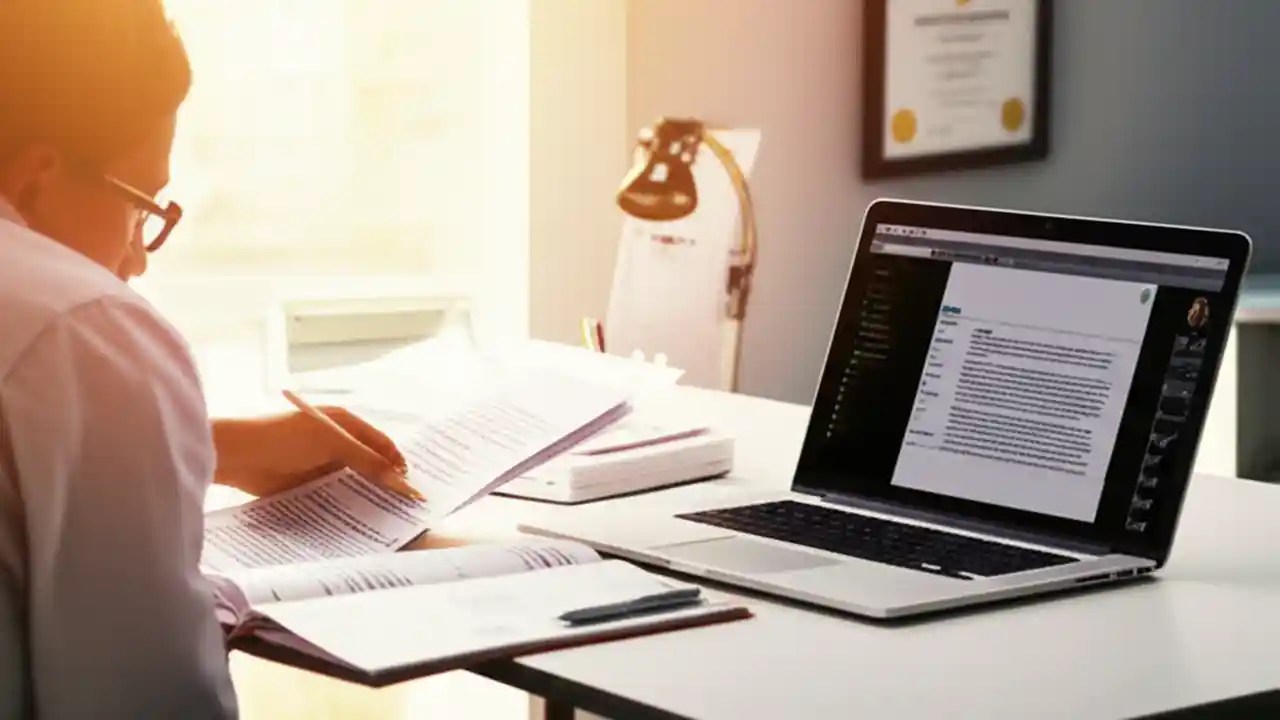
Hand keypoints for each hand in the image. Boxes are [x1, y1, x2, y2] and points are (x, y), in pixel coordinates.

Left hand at [212, 408, 415, 498]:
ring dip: (366, 496)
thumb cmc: (284, 439)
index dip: (398, 461)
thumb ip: (367, 460)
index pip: (381, 443)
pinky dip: (346, 506)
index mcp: (344, 423)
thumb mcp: (332, 444)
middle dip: (385, 481)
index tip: (413, 486)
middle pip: (369, 463)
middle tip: (405, 505)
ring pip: (353, 482)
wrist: (238, 456)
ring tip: (386, 517)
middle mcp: (336, 442)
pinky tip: (357, 520)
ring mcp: (322, 464)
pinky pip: (334, 495)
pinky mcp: (308, 484)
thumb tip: (400, 478)